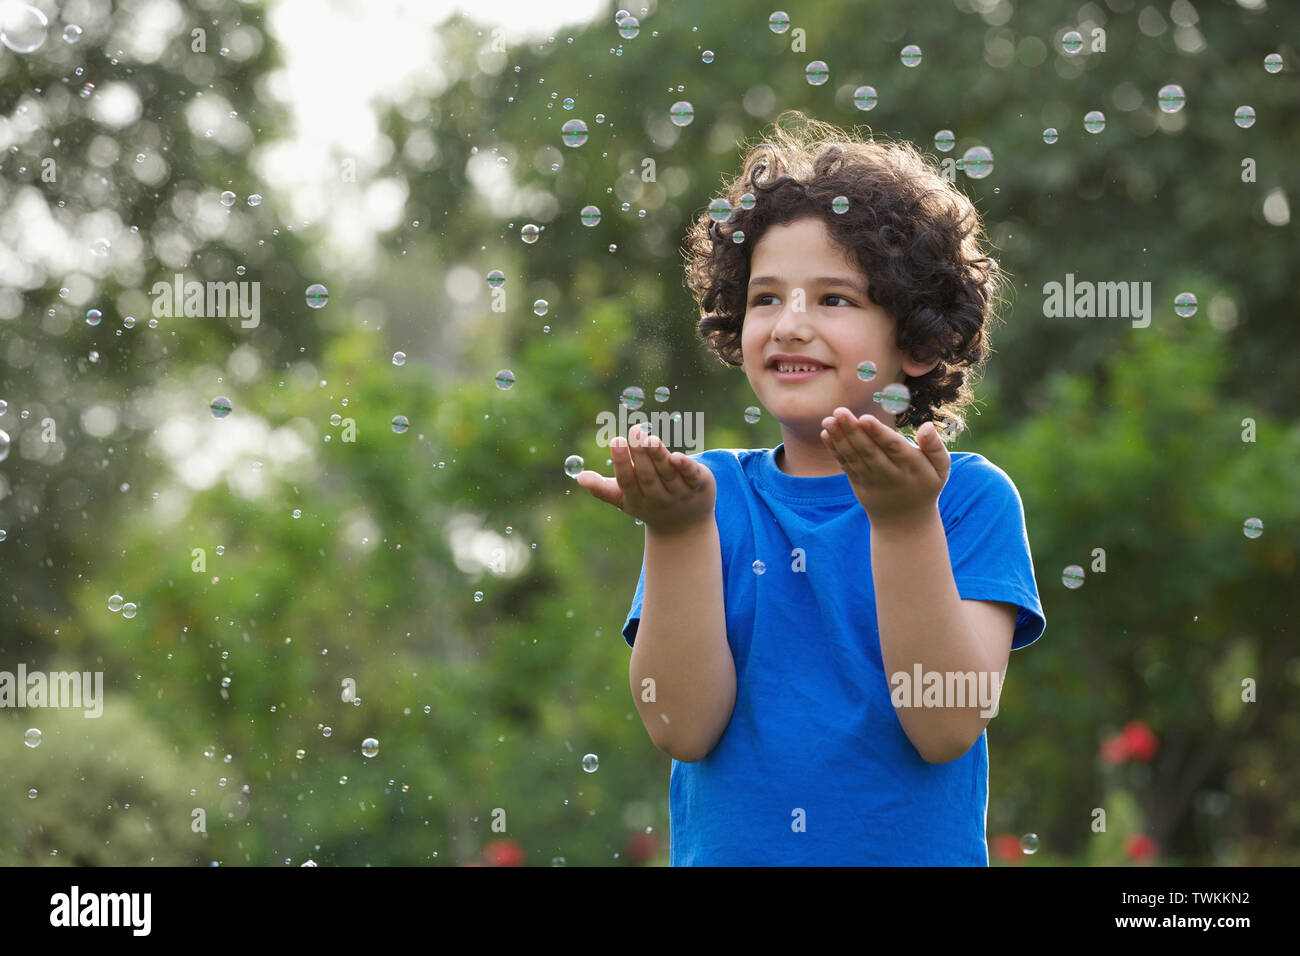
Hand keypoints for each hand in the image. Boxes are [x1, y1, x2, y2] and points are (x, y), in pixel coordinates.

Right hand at [576, 425, 715, 533]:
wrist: (685, 526)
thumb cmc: (648, 503)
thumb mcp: (625, 498)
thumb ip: (602, 488)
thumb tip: (579, 477)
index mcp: (637, 499)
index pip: (628, 481)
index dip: (622, 463)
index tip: (616, 440)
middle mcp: (659, 498)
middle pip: (648, 477)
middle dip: (640, 455)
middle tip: (634, 432)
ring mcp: (680, 493)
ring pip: (668, 474)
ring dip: (659, 457)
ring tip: (649, 438)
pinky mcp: (700, 485)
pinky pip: (692, 476)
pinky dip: (686, 467)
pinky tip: (678, 456)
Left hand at [821, 408, 949, 527]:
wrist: (905, 521)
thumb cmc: (925, 485)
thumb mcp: (940, 469)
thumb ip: (935, 446)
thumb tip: (927, 425)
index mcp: (911, 467)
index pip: (893, 448)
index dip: (878, 433)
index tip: (865, 418)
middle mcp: (889, 473)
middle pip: (869, 451)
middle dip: (853, 431)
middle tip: (840, 411)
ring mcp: (871, 479)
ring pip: (854, 458)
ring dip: (839, 439)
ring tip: (828, 420)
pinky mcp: (858, 482)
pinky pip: (846, 465)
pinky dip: (835, 451)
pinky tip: (825, 434)